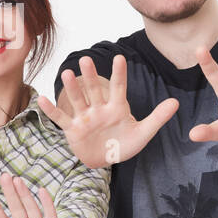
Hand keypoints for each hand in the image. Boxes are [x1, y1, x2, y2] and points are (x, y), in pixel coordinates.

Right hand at [39, 54, 177, 167]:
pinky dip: (52, 111)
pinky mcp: (73, 130)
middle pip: (95, 90)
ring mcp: (85, 118)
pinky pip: (61, 119)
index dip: (120, 74)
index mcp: (117, 108)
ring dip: (72, 89)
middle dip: (92, 76)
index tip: (120, 58)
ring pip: (78, 101)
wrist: (107, 160)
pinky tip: (41, 99)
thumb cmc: (125, 144)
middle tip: (88, 59)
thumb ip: (158, 117)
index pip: (119, 88)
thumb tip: (176, 102)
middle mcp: (99, 109)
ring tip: (67, 73)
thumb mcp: (144, 133)